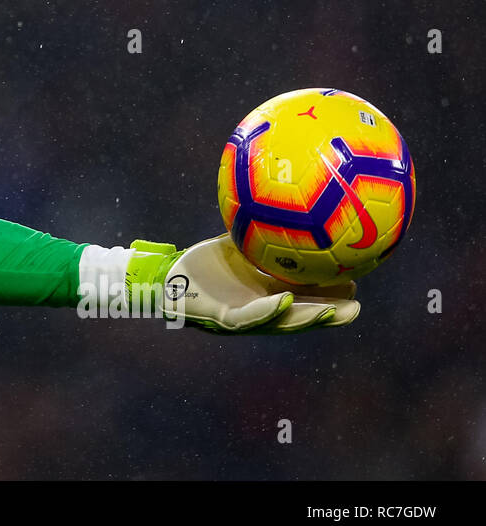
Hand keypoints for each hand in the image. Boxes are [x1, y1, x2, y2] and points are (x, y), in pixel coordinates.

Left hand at [160, 234, 359, 332]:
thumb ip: (258, 231)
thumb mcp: (234, 247)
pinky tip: (285, 300)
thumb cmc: (202, 264)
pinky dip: (268, 310)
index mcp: (265, 295)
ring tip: (334, 312)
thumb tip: (277, 202)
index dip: (329, 296)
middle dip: (330, 314)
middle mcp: (259, 310)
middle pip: (302, 316)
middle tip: (357, 307)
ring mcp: (244, 317)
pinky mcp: (224, 319)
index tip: (354, 286)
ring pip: (283, 322)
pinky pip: (250, 316)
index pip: (304, 299)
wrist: (167, 278)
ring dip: (309, 318)